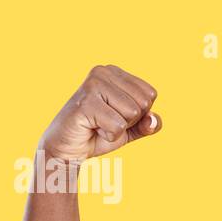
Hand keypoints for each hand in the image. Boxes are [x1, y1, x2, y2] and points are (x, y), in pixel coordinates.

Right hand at [38, 65, 161, 162]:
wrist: (68, 148)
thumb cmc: (98, 133)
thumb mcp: (131, 129)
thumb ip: (149, 124)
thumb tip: (154, 120)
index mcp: (114, 72)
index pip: (150, 94)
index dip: (139, 113)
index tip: (116, 115)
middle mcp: (102, 72)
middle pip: (143, 103)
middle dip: (129, 121)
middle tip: (106, 121)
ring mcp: (92, 85)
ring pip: (132, 113)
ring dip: (119, 128)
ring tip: (98, 124)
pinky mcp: (85, 103)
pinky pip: (118, 126)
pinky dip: (109, 135)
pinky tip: (92, 129)